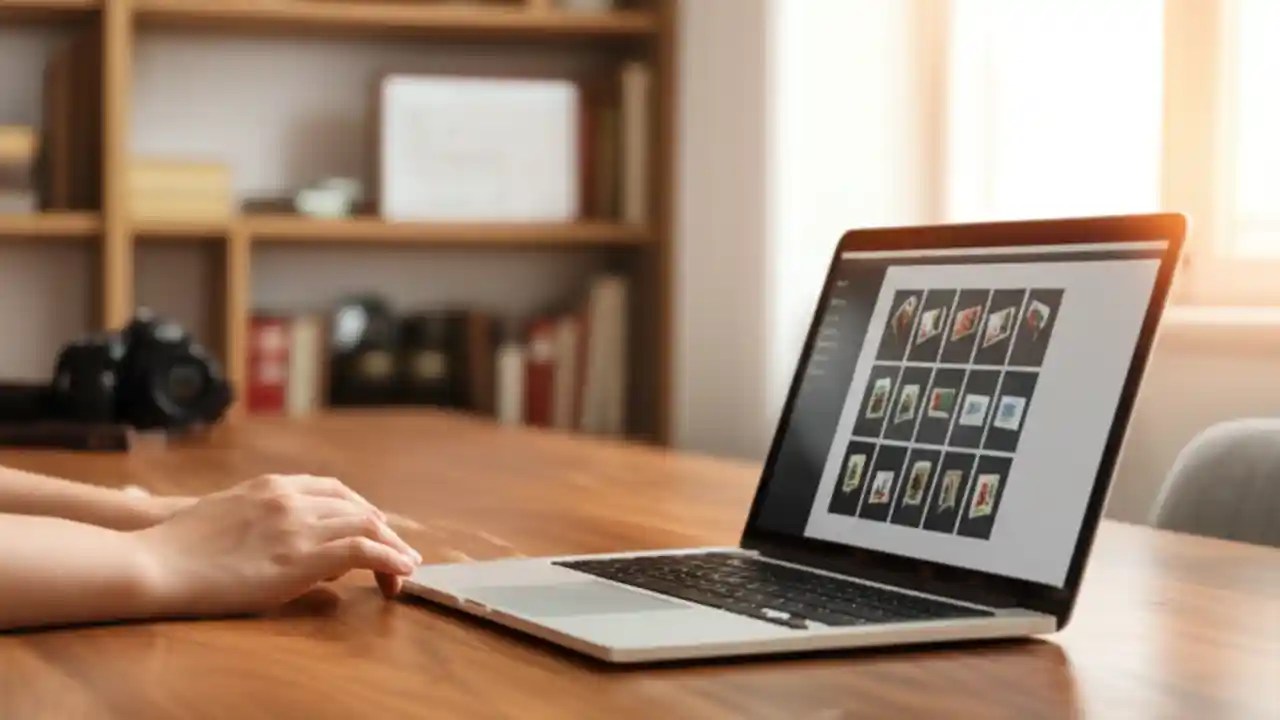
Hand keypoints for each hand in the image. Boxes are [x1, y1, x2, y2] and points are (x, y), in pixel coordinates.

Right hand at [134, 474, 420, 617]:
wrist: (153, 562)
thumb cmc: (177, 548)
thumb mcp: (226, 517)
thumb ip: (262, 521)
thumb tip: (283, 544)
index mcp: (271, 486)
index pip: (333, 490)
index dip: (359, 511)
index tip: (373, 530)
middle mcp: (290, 499)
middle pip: (356, 507)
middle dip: (383, 530)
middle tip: (398, 553)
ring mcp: (297, 525)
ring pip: (366, 525)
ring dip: (393, 548)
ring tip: (406, 567)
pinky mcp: (300, 557)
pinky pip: (362, 551)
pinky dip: (389, 559)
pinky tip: (401, 571)